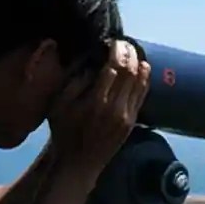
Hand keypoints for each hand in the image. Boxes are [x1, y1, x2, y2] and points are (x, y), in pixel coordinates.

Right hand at [47, 39, 150, 182]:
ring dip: (138, 62)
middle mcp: (115, 107)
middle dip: (128, 52)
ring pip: (139, 82)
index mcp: (96, 100)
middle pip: (129, 71)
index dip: (115, 50)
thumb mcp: (60, 105)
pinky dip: (145, 79)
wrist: (77, 163)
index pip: (113, 67)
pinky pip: (142, 95)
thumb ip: (76, 82)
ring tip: (134, 50)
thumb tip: (93, 63)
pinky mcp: (132, 122)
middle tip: (125, 42)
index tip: (112, 40)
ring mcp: (126, 115)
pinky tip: (144, 67)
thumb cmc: (64, 131)